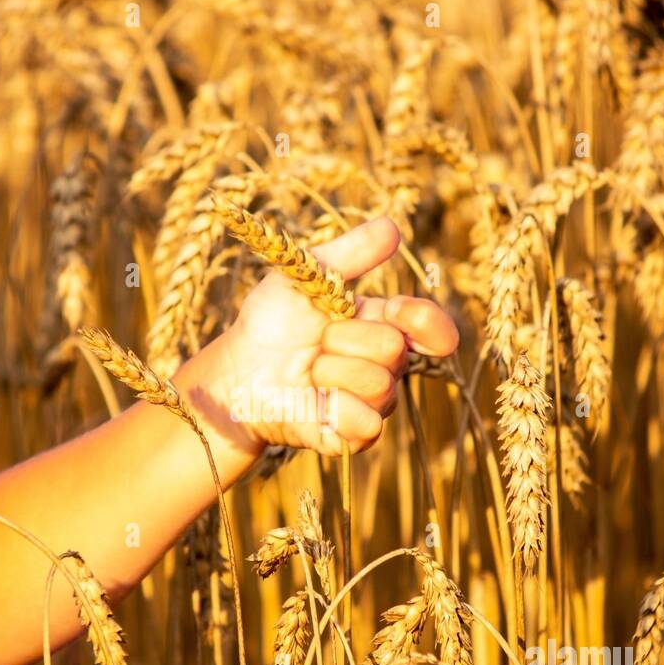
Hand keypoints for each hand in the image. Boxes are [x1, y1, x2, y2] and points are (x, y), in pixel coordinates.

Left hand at [204, 216, 458, 456]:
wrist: (236, 370)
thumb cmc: (271, 320)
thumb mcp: (306, 274)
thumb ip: (350, 253)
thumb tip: (393, 228)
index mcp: (382, 324)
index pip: (427, 325)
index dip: (424, 320)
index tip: (400, 312)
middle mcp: (385, 365)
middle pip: (393, 349)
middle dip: (345, 339)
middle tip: (315, 340)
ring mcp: (370, 402)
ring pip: (380, 386)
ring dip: (332, 372)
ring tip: (307, 371)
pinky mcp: (351, 436)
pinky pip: (366, 425)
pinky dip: (335, 409)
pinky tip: (313, 401)